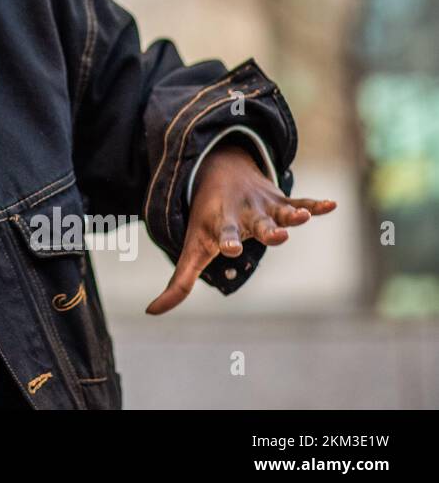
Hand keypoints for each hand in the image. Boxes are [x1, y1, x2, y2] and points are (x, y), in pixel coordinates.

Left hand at [145, 141, 335, 314]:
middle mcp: (244, 215)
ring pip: (280, 212)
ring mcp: (264, 206)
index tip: (230, 247)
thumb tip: (151, 312)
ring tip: (303, 216)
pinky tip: (332, 204)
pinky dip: (316, 204)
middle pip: (257, 224)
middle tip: (278, 235)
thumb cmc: (205, 220)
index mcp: (221, 226)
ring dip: (292, 214)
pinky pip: (301, 201)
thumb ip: (178, 282)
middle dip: (267, 230)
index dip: (227, 241)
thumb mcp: (191, 248)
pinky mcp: (281, 200)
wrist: (217, 170)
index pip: (223, 235)